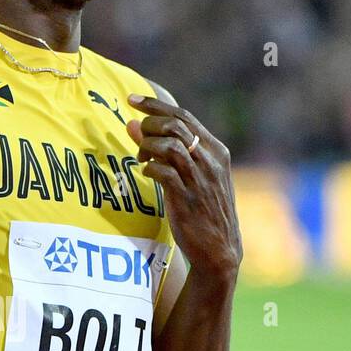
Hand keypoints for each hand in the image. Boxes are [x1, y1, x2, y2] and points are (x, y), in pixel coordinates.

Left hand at [126, 94, 242, 280]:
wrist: (219, 250)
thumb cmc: (203, 211)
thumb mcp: (196, 177)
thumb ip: (168, 151)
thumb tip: (133, 125)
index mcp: (217, 151)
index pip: (184, 116)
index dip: (155, 105)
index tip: (132, 99)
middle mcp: (211, 161)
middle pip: (175, 125)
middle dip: (148, 124)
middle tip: (136, 135)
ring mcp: (200, 179)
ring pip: (168, 144)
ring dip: (147, 146)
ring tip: (142, 157)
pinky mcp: (187, 198)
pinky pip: (162, 171)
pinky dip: (149, 168)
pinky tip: (146, 173)